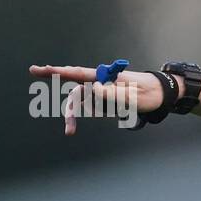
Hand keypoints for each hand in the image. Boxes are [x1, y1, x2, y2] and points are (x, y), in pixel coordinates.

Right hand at [28, 64, 163, 135]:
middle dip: (69, 110)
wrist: (163, 95)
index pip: (77, 73)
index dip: (56, 71)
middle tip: (68, 129)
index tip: (37, 70)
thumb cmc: (149, 92)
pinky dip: (93, 114)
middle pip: (76, 94)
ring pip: (83, 103)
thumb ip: (112, 93)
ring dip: (75, 116)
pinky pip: (94, 108)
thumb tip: (92, 88)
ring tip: (70, 131)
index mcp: (104, 77)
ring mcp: (103, 92)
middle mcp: (100, 82)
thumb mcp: (133, 96)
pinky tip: (106, 116)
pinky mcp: (107, 100)